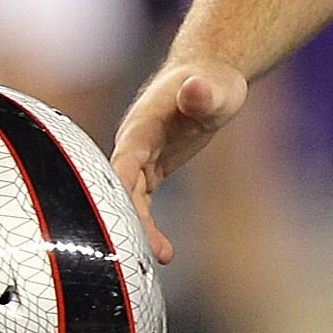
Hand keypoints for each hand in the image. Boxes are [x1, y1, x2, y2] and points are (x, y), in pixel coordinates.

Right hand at [111, 59, 247, 262]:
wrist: (207, 76)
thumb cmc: (211, 81)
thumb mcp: (214, 88)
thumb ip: (202, 93)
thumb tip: (195, 89)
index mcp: (142, 126)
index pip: (125, 159)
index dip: (120, 185)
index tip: (118, 213)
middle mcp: (134, 144)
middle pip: (123, 185)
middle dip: (130, 217)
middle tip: (150, 250)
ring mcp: (140, 157)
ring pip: (131, 197)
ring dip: (140, 227)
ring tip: (164, 256)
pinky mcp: (151, 168)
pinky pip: (141, 200)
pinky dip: (148, 224)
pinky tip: (163, 251)